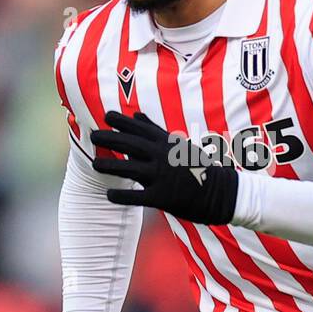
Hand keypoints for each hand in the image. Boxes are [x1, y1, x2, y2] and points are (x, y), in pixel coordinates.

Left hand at [90, 111, 238, 224]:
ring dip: (111, 165)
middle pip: (132, 144)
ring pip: (131, 169)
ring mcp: (162, 177)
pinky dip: (122, 195)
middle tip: (93, 135)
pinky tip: (109, 194)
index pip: (141, 129)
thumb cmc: (196, 167)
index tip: (107, 116)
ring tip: (95, 164)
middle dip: (111, 138)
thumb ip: (154, 130)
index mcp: (167, 144)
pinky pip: (137, 197)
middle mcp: (163, 157)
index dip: (123, 122)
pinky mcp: (162, 197)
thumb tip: (136, 114)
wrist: (219, 193)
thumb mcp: (177, 145)